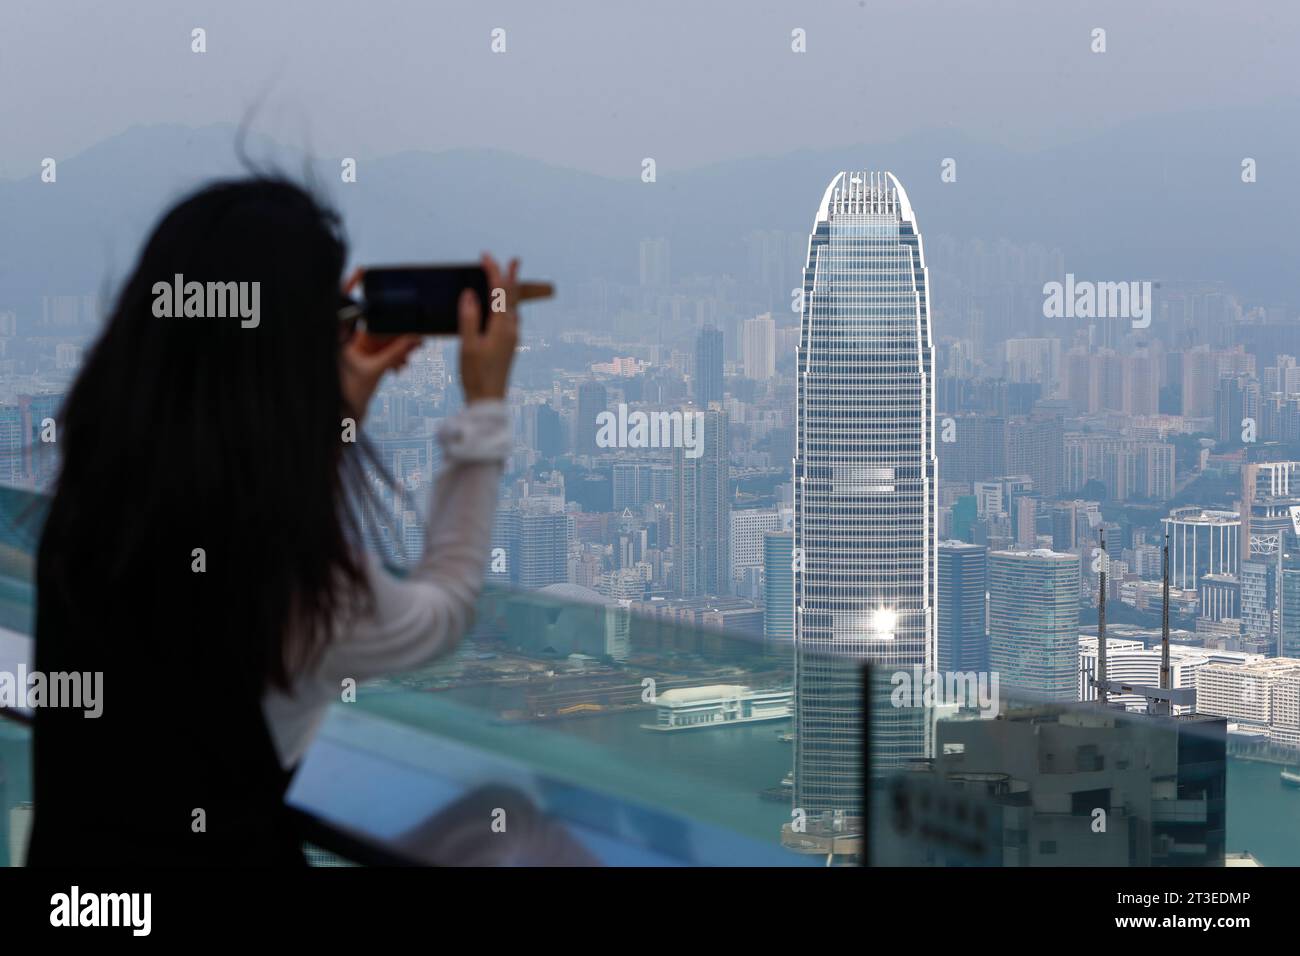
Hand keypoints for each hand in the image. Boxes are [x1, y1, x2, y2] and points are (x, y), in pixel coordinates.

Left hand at [339, 268, 421, 420]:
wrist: (346, 418)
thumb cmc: (348, 397)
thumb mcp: (374, 371)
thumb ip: (395, 353)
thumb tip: (413, 338)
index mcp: (339, 338)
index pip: (345, 306)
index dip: (351, 286)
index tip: (363, 271)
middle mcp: (346, 340)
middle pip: (372, 321)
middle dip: (395, 325)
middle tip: (413, 327)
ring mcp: (355, 349)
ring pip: (381, 336)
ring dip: (399, 343)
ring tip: (413, 352)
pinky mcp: (365, 358)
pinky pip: (384, 349)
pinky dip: (395, 354)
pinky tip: (402, 365)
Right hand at [458, 253, 519, 403]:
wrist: (488, 402)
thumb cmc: (475, 375)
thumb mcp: (468, 346)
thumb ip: (468, 318)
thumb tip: (470, 293)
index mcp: (501, 327)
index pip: (499, 291)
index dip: (493, 271)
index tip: (485, 256)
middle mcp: (511, 330)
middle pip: (512, 297)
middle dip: (511, 276)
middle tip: (513, 260)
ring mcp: (512, 338)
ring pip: (514, 307)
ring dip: (511, 290)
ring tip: (512, 277)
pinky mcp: (509, 346)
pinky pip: (512, 318)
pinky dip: (509, 305)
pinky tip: (506, 308)